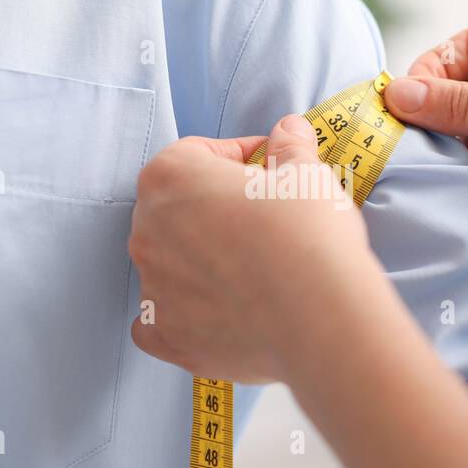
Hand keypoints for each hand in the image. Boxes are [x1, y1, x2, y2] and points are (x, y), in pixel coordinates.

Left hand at [128, 115, 379, 383]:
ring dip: (200, 262)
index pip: (197, 154)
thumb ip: (289, 146)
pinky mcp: (167, 336)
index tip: (268, 172)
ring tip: (251, 271)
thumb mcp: (306, 171)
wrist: (321, 316)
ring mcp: (152, 287)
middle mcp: (146, 231)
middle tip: (262, 221)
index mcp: (169, 177)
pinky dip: (181, 316)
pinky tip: (216, 312)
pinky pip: (158, 322)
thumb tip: (288, 131)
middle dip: (213, 210)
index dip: (238, 159)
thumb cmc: (308, 235)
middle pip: (177, 210)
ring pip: (168, 265)